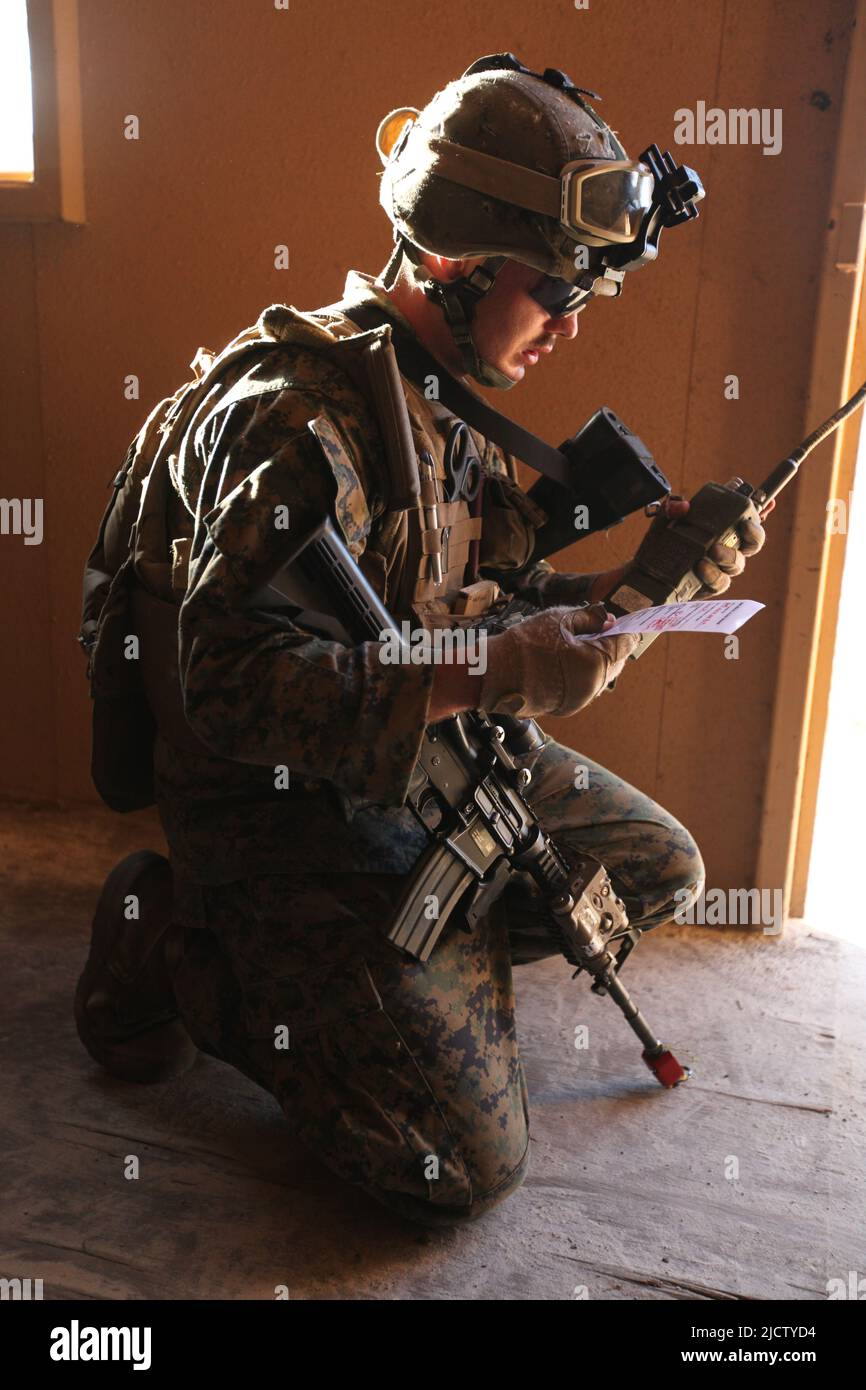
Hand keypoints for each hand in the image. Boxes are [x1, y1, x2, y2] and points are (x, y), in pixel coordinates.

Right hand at [480, 602, 636, 718]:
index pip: (626, 644)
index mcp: (597, 663)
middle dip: (609, 645)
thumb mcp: (560, 619)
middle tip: (595, 629)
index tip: (619, 621)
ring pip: (600, 677)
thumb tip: (606, 620)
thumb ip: (590, 618)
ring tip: (575, 643)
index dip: (625, 629)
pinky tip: (563, 660)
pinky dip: (582, 674)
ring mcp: (580, 700)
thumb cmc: (524, 644)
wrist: (493, 674)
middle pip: (615, 663)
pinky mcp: (566, 708)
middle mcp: (593, 686)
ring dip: (596, 660)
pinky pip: (584, 688)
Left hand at [644, 494, 774, 596]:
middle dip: (754, 533)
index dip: (762, 510)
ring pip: (738, 563)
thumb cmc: (663, 540)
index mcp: (724, 527)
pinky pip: (720, 582)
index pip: (749, 516)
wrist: (646, 570)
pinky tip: (701, 566)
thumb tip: (685, 505)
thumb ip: (674, 507)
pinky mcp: (710, 585)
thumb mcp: (665, 519)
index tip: (768, 503)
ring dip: (729, 554)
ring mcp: (720, 567)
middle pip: (754, 542)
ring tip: (713, 549)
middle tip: (745, 525)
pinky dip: (713, 573)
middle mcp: (727, 547)